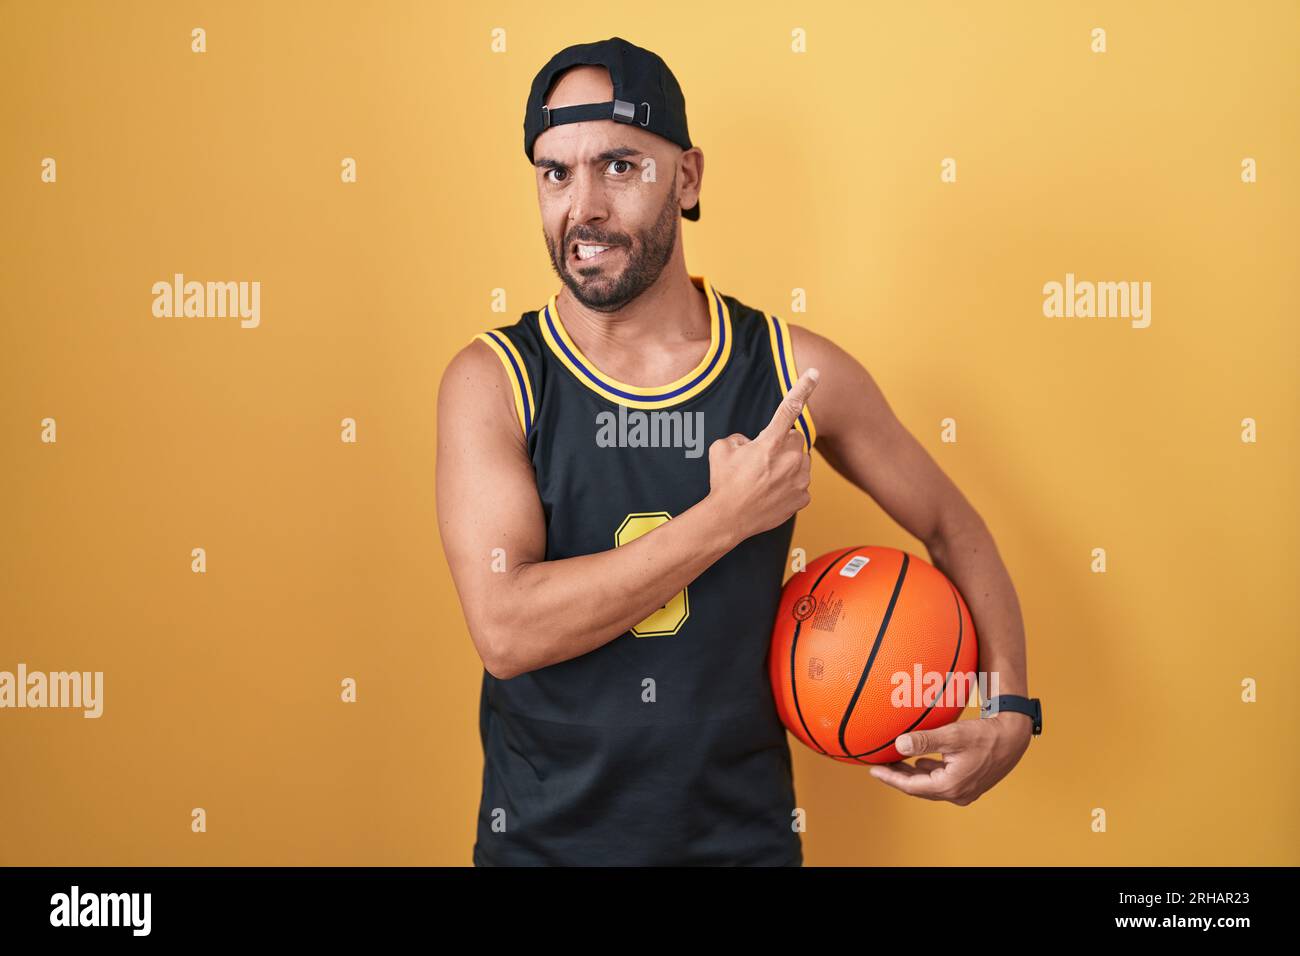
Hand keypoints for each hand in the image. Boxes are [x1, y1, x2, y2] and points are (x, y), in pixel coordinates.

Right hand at [706, 367, 818, 542]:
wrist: (728, 518)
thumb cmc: (723, 482)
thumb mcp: (721, 449)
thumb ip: (739, 438)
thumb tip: (749, 442)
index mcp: (769, 443)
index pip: (789, 409)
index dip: (803, 388)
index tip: (816, 373)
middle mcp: (788, 460)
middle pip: (796, 438)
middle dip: (783, 443)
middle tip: (763, 458)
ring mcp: (798, 480)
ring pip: (801, 461)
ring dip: (788, 464)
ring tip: (765, 479)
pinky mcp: (802, 498)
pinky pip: (801, 483)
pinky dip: (790, 485)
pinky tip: (772, 492)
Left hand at [867, 712, 1032, 804]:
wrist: (1014, 737)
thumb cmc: (985, 735)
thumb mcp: (952, 736)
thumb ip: (925, 740)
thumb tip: (899, 744)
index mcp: (950, 786)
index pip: (911, 786)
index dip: (890, 778)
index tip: (873, 770)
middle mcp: (957, 793)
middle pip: (919, 788)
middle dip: (898, 777)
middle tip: (879, 765)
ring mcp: (964, 790)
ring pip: (930, 785)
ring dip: (912, 774)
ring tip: (894, 762)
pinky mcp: (969, 783)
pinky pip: (941, 781)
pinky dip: (927, 772)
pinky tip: (920, 761)